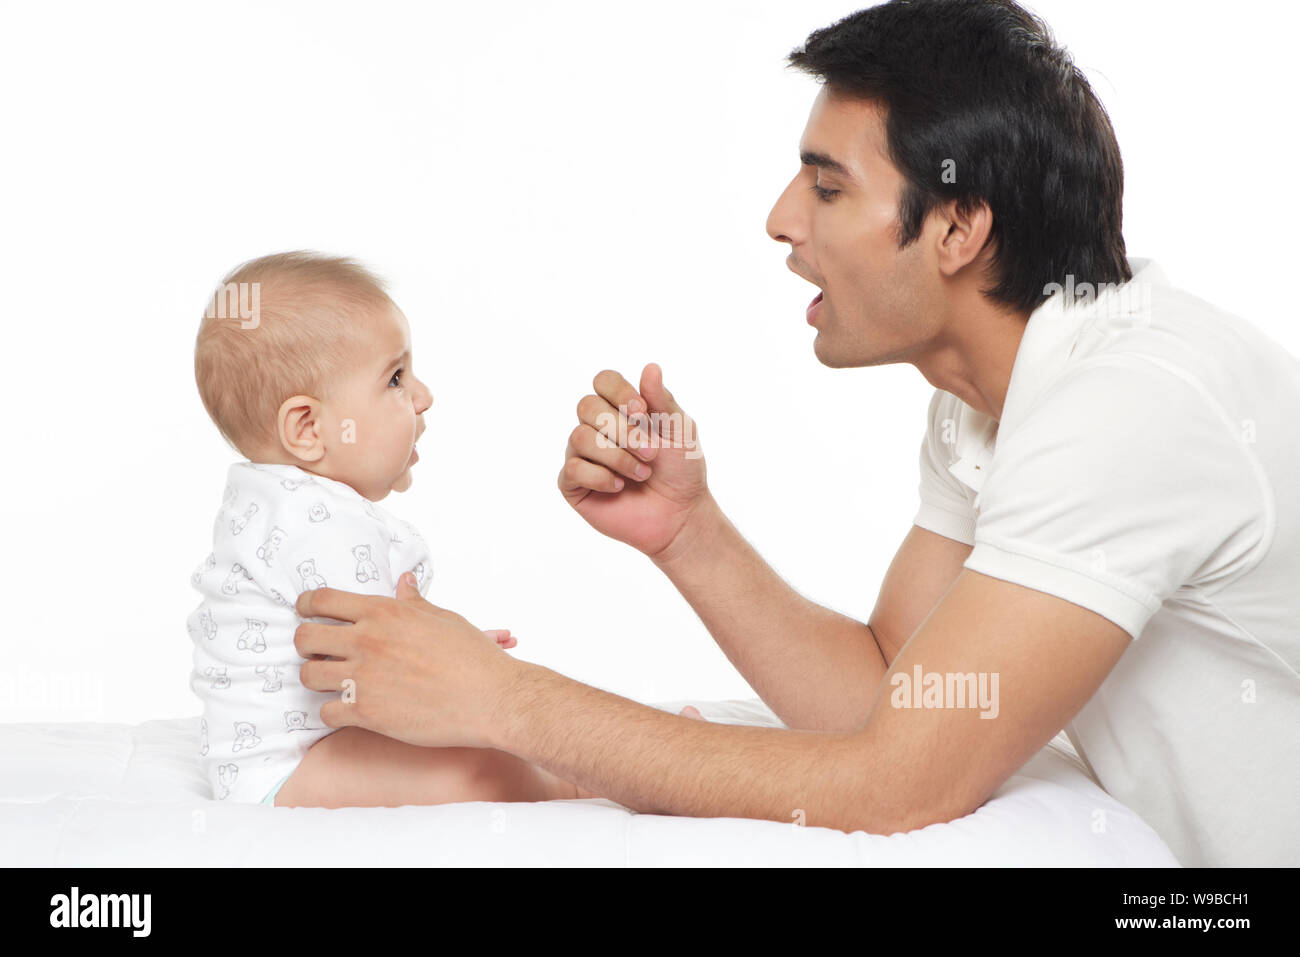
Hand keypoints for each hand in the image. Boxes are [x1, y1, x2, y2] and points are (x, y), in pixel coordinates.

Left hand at [293, 572, 522, 748]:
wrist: (491, 698)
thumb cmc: (472, 657)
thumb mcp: (443, 619)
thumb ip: (414, 602)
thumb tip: (404, 581)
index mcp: (384, 612)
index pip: (321, 600)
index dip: (306, 606)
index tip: (306, 613)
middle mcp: (367, 641)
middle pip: (305, 638)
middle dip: (307, 645)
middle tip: (321, 653)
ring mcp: (364, 677)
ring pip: (308, 676)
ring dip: (317, 679)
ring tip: (335, 683)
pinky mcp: (366, 712)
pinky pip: (325, 712)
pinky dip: (334, 712)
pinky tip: (350, 710)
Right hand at [558, 363, 710, 559]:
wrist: (680, 515)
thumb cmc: (681, 471)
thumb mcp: (679, 430)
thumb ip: (662, 400)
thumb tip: (650, 367)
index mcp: (619, 409)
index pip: (603, 381)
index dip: (619, 392)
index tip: (643, 411)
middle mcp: (595, 428)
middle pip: (587, 406)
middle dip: (622, 429)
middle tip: (651, 451)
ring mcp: (582, 455)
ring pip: (579, 437)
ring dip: (617, 456)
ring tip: (642, 473)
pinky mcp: (573, 484)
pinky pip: (573, 469)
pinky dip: (602, 477)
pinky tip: (621, 487)